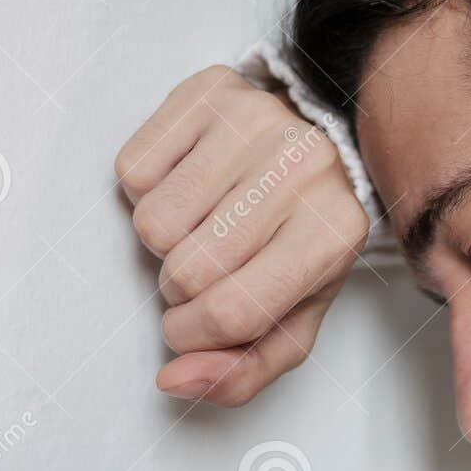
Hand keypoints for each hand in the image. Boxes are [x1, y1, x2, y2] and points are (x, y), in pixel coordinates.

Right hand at [116, 65, 368, 405]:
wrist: (313, 138)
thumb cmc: (298, 237)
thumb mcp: (292, 315)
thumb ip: (245, 370)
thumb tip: (174, 380)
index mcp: (336, 232)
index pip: (233, 311)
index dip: (191, 335)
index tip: (190, 327)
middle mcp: (305, 167)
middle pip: (187, 269)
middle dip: (179, 288)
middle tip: (205, 265)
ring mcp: (259, 120)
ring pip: (154, 221)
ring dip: (163, 239)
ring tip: (200, 221)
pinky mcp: (210, 89)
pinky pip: (134, 169)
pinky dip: (147, 188)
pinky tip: (188, 179)